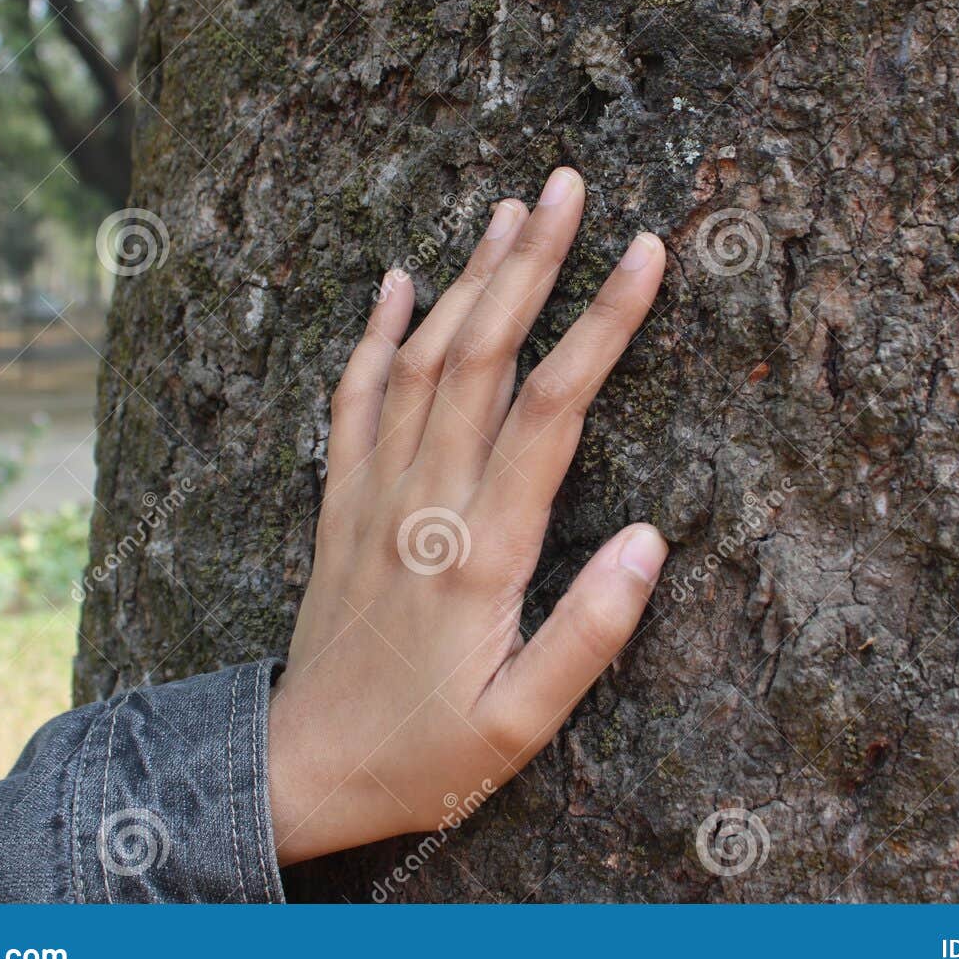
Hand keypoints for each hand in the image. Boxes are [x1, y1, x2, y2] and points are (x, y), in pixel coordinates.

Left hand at [267, 167, 667, 864]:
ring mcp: (373, 496)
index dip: (602, 323)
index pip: (553, 409)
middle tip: (568, 184)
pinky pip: (351, 402)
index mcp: (483, 552)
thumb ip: (588, 634)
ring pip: (421, 363)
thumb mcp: (523, 726)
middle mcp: (425, 504)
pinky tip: (395, 279)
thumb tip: (654, 540)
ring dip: (466, 280)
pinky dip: (373, 335)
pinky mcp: (338, 505)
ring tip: (507, 208)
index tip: (645, 252)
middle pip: (483, 357)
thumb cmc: (427, 755)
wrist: (303, 773)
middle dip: (530, 263)